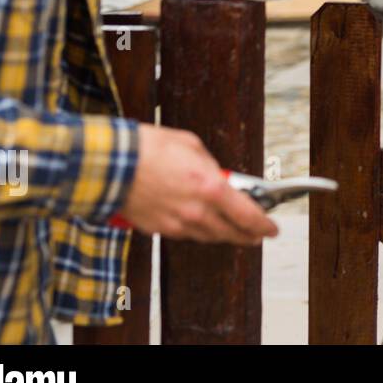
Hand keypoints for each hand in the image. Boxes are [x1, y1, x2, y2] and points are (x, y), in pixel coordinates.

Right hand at [118, 124, 278, 245]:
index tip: (272, 227)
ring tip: (235, 231)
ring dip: (225, 234)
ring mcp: (177, 224)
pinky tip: (204, 225)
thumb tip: (220, 177)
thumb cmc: (149, 148)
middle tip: (258, 235)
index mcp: (210, 188)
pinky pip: (187, 234)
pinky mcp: (159, 229)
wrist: (110, 164)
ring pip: (210, 236)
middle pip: (231, 232)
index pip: (247, 215)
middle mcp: (197, 211)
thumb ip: (211, 166)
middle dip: (249, 235)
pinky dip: (200, 231)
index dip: (264, 225)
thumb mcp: (192, 146)